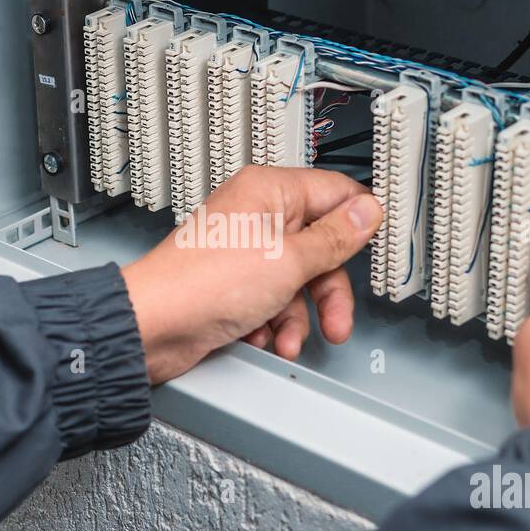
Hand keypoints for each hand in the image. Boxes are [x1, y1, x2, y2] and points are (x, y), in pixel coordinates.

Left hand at [121, 165, 382, 384]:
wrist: (153, 327)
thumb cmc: (203, 283)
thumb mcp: (289, 260)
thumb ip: (335, 238)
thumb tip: (367, 211)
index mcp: (268, 191)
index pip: (333, 192)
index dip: (358, 220)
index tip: (376, 245)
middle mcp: (255, 217)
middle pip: (318, 248)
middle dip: (327, 291)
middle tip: (336, 319)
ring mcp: (243, 253)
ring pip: (296, 282)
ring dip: (297, 317)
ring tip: (288, 338)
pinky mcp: (232, 286)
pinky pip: (270, 302)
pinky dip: (271, 324)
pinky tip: (261, 337)